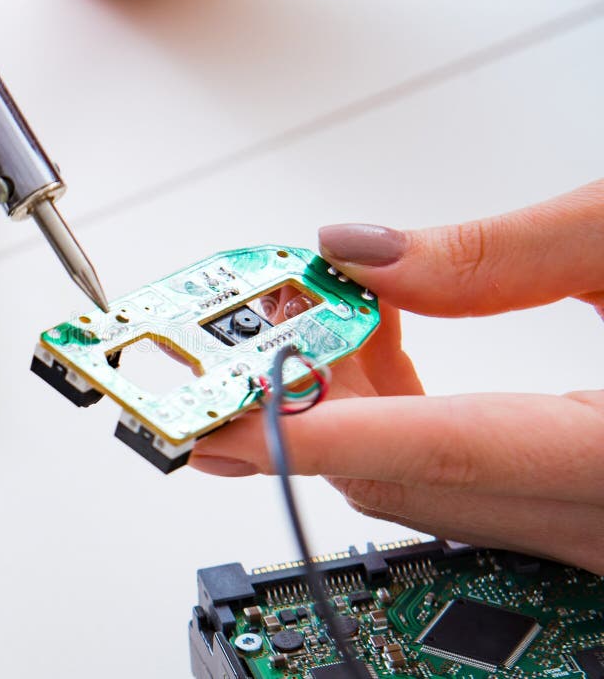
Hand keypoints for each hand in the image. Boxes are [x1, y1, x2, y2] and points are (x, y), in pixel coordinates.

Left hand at [189, 179, 603, 573]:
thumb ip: (496, 252)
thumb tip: (361, 249)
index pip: (431, 454)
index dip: (311, 437)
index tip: (215, 426)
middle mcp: (600, 521)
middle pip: (402, 476)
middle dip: (318, 396)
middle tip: (274, 319)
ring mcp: (586, 533)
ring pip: (417, 487)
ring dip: (356, 403)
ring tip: (350, 313)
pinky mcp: (574, 515)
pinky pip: (451, 484)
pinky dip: (400, 422)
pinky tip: (396, 355)